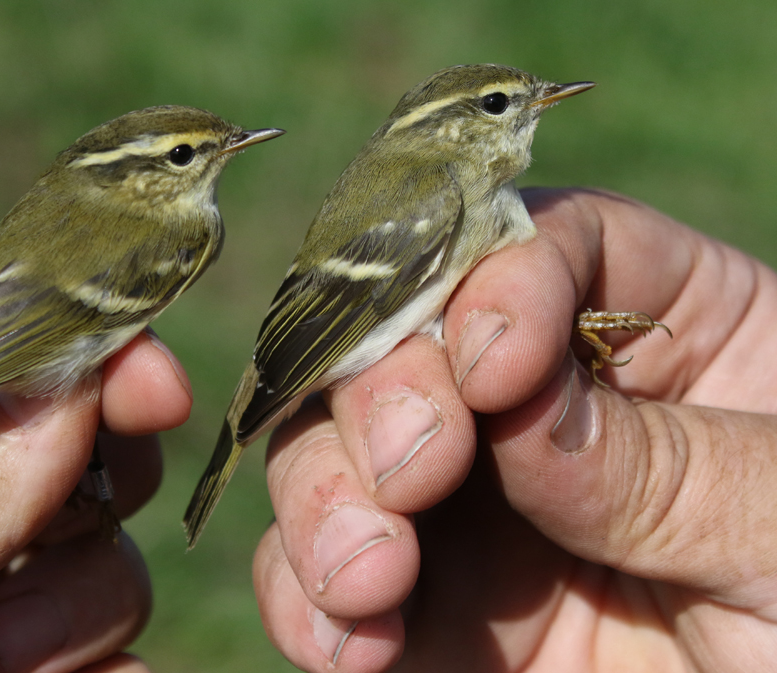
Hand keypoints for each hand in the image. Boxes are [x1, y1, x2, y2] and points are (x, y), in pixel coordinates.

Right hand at [253, 188, 776, 670]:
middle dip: (383, 390)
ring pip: (335, 447)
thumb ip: (667, 465)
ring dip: (323, 496)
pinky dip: (304, 601)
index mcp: (669, 335)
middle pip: (408, 333)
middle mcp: (543, 406)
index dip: (500, 281)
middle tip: (412, 466)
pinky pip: (319, 577)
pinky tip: (348, 644)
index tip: (494, 368)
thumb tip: (517, 417)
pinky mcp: (420, 607)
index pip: (552, 245)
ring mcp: (470, 507)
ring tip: (366, 577)